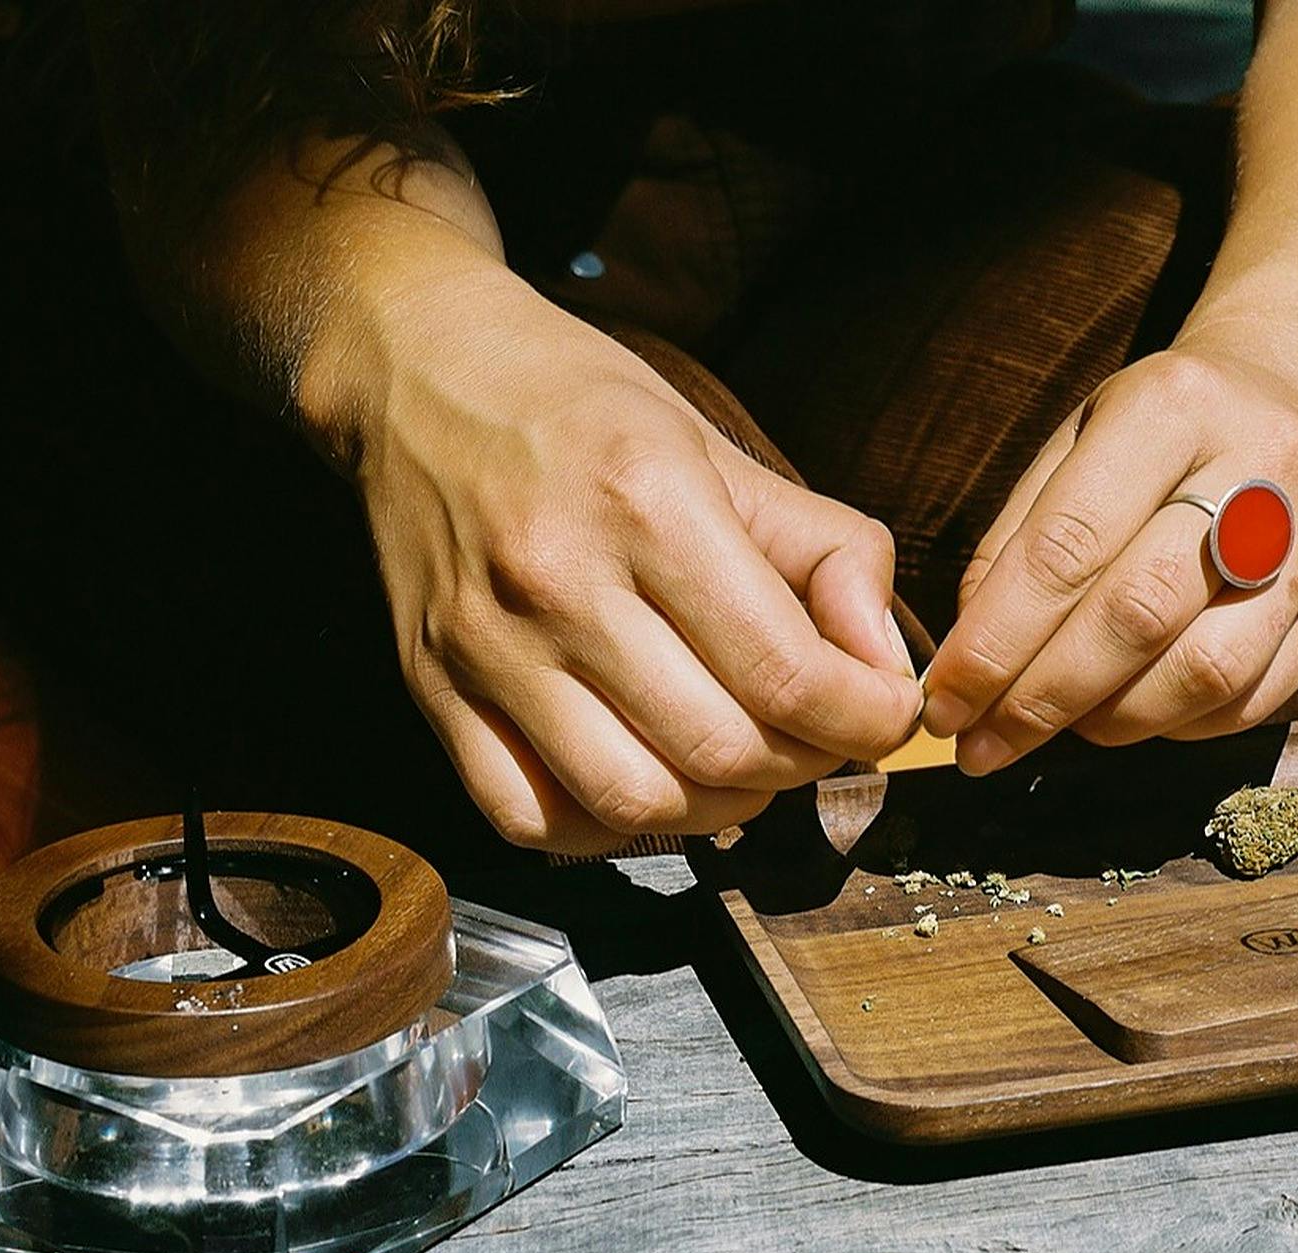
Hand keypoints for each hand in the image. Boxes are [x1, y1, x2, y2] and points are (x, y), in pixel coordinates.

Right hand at [347, 262, 921, 852]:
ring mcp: (485, 646)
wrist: (414, 377)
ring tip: (743, 769)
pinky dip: (605, 830)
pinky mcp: (433, 689)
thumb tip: (884, 663)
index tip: (883, 716)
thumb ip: (824, 548)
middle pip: (719, 750)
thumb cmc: (574, 406)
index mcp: (645, 500)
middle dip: (804, 765)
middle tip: (820, 738)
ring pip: (631, 801)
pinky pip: (528, 815)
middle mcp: (557, 581)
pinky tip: (646, 786)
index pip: (786, 672)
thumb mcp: (715, 442)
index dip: (864, 720)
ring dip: (717, 810)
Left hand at [922, 339, 1297, 772]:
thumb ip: (1015, 541)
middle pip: (1134, 616)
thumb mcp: (1075, 441)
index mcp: (1171, 411)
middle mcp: (1258, 473)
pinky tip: (1117, 713)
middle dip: (1039, 697)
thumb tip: (969, 656)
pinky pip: (1244, 700)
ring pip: (1201, 671)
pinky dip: (1166, 725)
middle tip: (977, 742)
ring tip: (1045, 728)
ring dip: (1104, 720)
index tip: (943, 700)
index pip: (1065, 549)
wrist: (1296, 399)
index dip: (994, 642)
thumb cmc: (1158, 431)